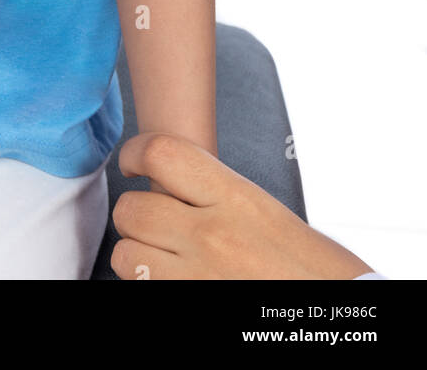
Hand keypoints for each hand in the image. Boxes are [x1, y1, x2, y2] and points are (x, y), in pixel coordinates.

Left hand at [111, 132, 373, 279]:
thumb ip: (217, 192)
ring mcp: (197, 277)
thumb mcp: (264, 210)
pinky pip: (142, 289)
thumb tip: (170, 181)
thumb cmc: (310, 266)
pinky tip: (169, 277)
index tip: (134, 161)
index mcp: (236, 198)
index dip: (135, 153)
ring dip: (135, 253)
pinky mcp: (189, 304)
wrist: (337, 308)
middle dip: (134, 211)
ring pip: (126, 255)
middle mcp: (212, 236)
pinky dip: (147, 283)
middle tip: (150, 215)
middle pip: (132, 208)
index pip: (161, 154)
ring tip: (158, 253)